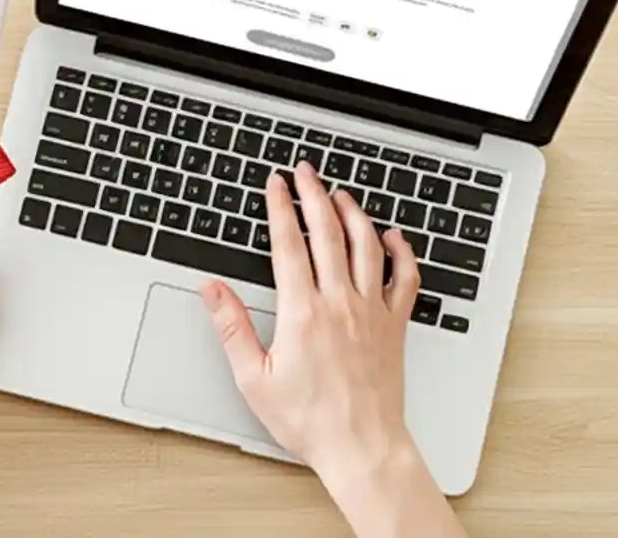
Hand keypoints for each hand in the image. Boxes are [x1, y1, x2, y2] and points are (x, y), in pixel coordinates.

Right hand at [200, 161, 420, 484]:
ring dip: (353, 212)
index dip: (280, 207)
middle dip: (313, 194)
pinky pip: (405, 277)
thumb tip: (211, 290)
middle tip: (304, 171)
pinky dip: (400, 250)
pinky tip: (391, 236)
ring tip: (340, 193)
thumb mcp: (253, 377)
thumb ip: (231, 327)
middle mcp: (340, 303)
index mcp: (302, 312)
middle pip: (328, 232)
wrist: (362, 447)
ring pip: (367, 246)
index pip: (289, 244)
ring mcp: (372, 311)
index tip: (275, 184)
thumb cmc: (309, 420)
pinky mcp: (394, 326)